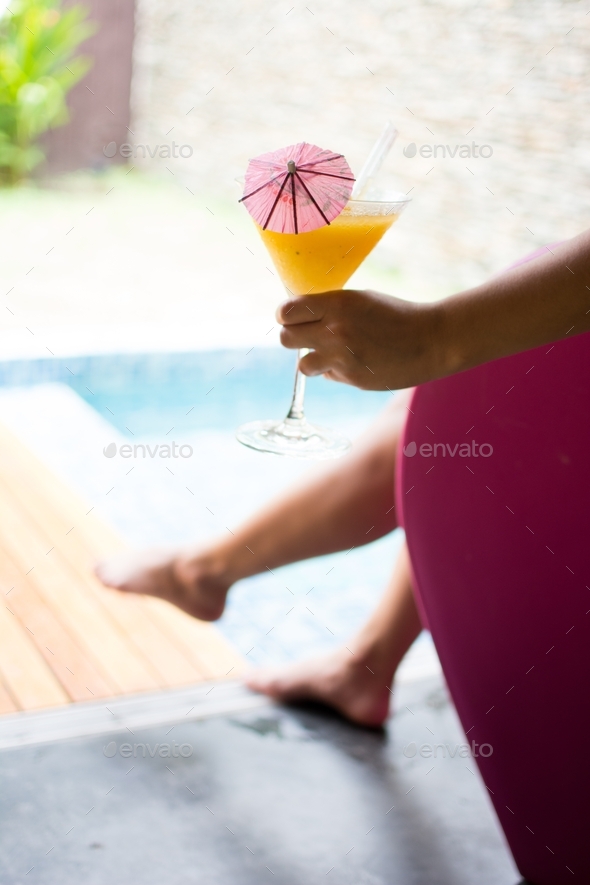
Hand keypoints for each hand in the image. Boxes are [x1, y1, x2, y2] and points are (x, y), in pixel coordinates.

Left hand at [276, 289, 441, 390]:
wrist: (431, 340)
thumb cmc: (395, 315)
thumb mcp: (360, 299)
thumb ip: (329, 308)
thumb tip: (297, 317)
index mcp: (337, 304)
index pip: (286, 312)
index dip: (285, 316)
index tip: (291, 317)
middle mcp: (335, 331)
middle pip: (286, 339)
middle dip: (293, 336)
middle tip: (306, 335)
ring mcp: (343, 358)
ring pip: (302, 365)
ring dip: (311, 359)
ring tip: (329, 352)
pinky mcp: (352, 379)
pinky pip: (328, 375)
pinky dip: (335, 370)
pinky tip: (356, 361)